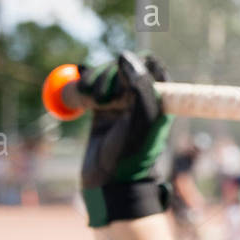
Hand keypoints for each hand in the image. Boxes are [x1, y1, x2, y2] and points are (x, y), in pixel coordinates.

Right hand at [78, 51, 173, 226]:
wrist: (111, 183)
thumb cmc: (134, 154)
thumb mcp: (142, 119)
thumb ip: (140, 85)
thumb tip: (125, 55)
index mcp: (160, 97)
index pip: (150, 64)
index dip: (132, 65)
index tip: (121, 82)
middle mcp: (141, 97)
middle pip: (122, 66)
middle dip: (108, 76)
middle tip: (102, 99)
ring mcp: (120, 102)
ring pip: (104, 75)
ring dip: (92, 82)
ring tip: (89, 103)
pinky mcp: (100, 110)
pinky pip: (88, 88)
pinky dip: (80, 90)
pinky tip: (78, 104)